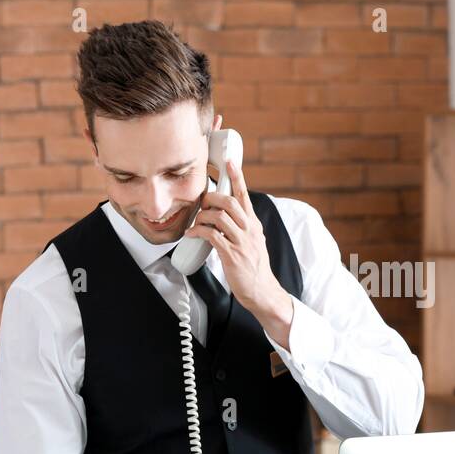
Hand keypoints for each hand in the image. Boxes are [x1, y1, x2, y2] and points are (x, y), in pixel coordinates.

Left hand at [183, 140, 293, 345]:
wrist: (262, 291)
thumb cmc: (254, 268)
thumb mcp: (252, 242)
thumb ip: (241, 227)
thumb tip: (223, 217)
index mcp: (254, 224)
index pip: (245, 195)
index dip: (237, 177)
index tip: (229, 162)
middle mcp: (249, 230)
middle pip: (230, 202)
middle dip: (211, 198)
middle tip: (202, 204)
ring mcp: (242, 242)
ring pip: (219, 217)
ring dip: (202, 217)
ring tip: (196, 223)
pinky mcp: (232, 255)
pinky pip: (212, 235)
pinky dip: (198, 232)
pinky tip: (192, 235)